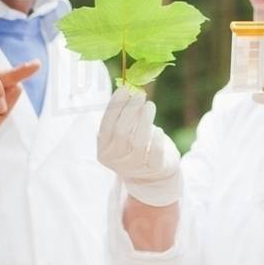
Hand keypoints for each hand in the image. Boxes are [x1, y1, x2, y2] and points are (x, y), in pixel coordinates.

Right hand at [97, 86, 181, 206]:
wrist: (151, 176)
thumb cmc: (134, 145)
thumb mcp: (124, 132)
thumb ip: (122, 115)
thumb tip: (128, 88)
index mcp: (104, 150)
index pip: (106, 126)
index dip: (115, 107)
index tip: (124, 89)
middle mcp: (116, 160)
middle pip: (122, 132)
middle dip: (131, 110)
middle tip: (140, 95)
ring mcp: (134, 167)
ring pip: (139, 142)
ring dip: (145, 120)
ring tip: (150, 106)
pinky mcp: (153, 170)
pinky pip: (155, 153)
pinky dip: (157, 140)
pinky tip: (159, 130)